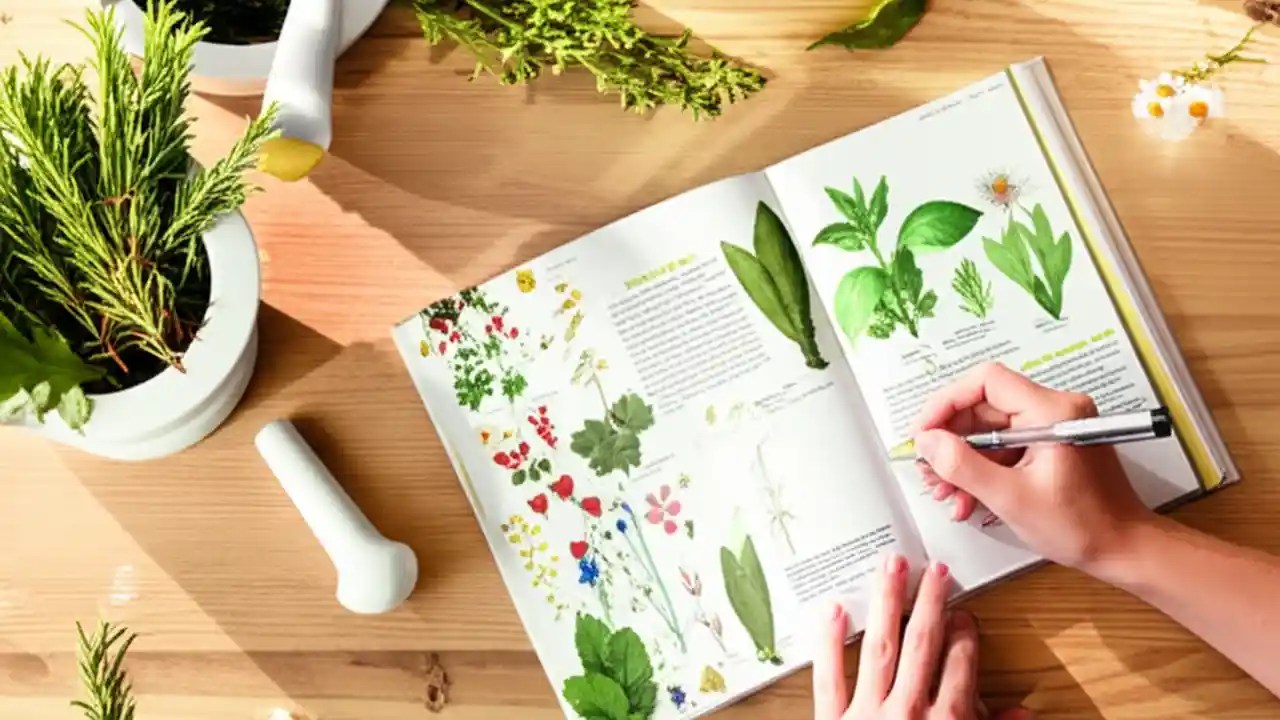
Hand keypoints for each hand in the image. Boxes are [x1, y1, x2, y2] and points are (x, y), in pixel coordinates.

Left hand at [813, 555, 1031, 719]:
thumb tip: (1023, 713)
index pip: (961, 666)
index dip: (965, 635)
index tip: (964, 613)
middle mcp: (908, 714)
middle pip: (923, 645)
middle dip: (931, 604)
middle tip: (935, 571)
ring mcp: (868, 715)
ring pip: (879, 647)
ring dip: (887, 603)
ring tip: (890, 567)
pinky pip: (829, 676)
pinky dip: (829, 642)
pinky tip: (834, 610)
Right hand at [912, 362, 1158, 571]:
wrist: (1123, 549)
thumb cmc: (1081, 526)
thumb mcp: (1011, 498)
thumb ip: (962, 466)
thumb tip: (926, 441)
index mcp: (1052, 411)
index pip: (986, 381)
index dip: (947, 402)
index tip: (924, 432)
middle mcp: (1055, 408)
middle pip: (984, 406)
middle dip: (951, 439)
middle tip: (928, 469)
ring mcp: (1054, 425)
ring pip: (990, 428)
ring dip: (963, 459)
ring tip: (945, 490)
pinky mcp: (1051, 443)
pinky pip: (1005, 444)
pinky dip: (983, 467)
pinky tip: (968, 496)